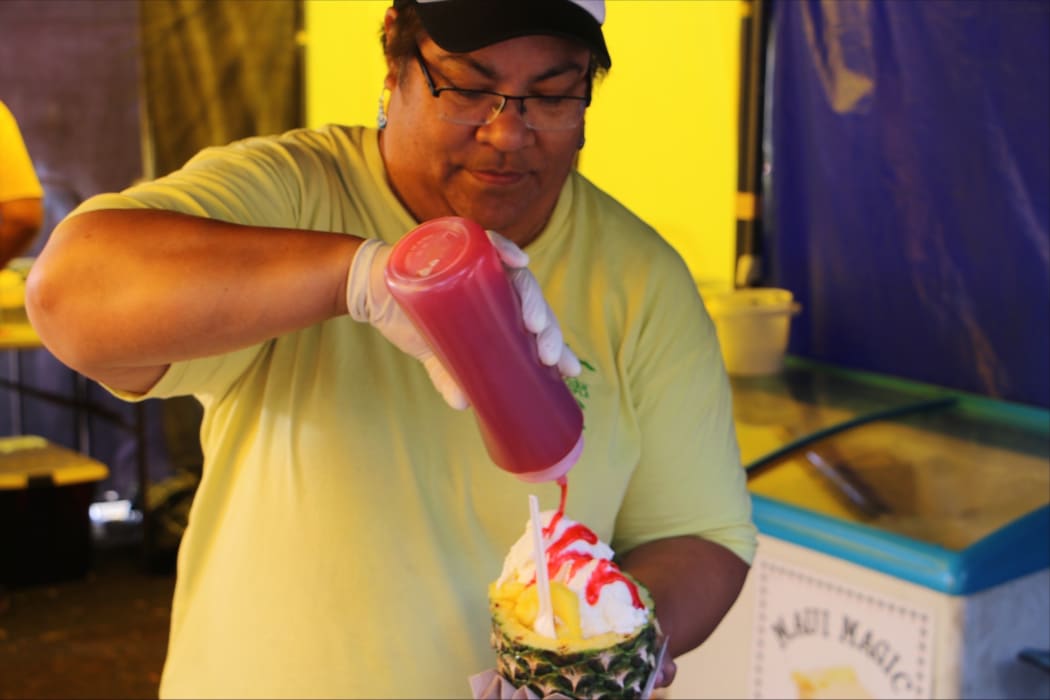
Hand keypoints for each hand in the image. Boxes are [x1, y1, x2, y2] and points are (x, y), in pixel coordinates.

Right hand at [346, 232, 579, 409]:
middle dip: (546, 329)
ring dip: (531, 297)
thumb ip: (451, 375)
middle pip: (532, 301)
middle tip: (549, 356)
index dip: (556, 345)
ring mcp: (480, 260)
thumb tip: (464, 404)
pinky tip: (519, 261)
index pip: (535, 324)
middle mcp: (496, 281)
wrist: (371, 293)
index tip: (568, 371)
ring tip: (536, 324)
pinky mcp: (458, 244)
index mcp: (499, 305)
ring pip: (518, 275)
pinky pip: (487, 241)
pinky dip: (505, 248)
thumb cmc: (411, 319)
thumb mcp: (434, 352)